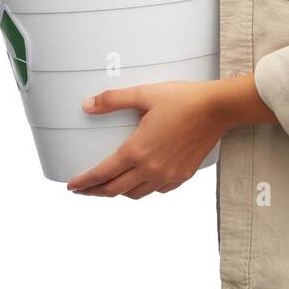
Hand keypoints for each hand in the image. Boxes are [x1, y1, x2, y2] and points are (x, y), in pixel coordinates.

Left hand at [66, 80, 229, 198]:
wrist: (217, 108)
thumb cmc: (182, 99)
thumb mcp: (143, 94)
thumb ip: (113, 100)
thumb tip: (87, 105)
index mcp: (137, 151)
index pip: (102, 174)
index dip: (84, 182)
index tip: (71, 186)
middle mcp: (151, 169)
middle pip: (115, 190)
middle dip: (95, 192)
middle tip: (83, 190)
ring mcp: (168, 175)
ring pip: (136, 194)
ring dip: (119, 192)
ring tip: (110, 185)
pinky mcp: (182, 175)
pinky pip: (157, 190)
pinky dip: (143, 188)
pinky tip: (141, 180)